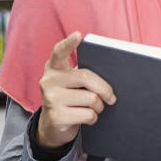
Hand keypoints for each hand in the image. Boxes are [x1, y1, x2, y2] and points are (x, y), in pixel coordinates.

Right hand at [37, 32, 115, 148]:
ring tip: (93, 107)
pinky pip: (88, 114)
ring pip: (91, 99)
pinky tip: (86, 117)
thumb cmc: (71, 96)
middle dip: (105, 89)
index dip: (69, 43)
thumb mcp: (74, 83)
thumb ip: (85, 76)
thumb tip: (111, 81)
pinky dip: (94, 118)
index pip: (60, 52)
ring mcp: (50, 99)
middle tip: (112, 97)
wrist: (54, 125)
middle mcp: (48, 81)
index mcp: (54, 67)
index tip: (78, 35)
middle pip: (86, 78)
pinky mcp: (56, 117)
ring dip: (99, 106)